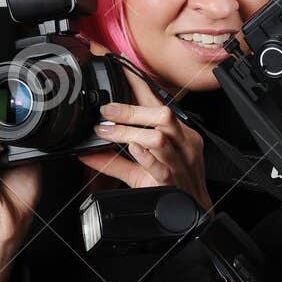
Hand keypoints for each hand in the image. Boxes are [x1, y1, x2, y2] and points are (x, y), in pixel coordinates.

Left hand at [76, 52, 210, 210]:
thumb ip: (115, 160)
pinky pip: (162, 166)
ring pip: (159, 137)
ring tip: (107, 131)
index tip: (115, 62)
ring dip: (130, 131)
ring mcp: (180, 162)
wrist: (195, 218)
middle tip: (106, 109)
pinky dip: (145, 156)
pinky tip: (133, 149)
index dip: (135, 80)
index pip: (156, 100)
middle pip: (162, 114)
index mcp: (179, 134)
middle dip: (132, 109)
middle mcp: (183, 143)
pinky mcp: (174, 182)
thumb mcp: (143, 171)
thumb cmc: (174, 189)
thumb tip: (86, 152)